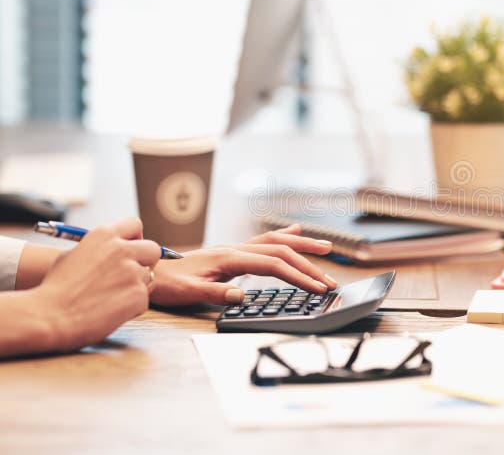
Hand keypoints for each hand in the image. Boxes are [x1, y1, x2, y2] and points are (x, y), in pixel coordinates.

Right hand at [32, 217, 160, 351]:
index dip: (135, 238)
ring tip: (109, 297)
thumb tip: (116, 248)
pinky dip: (132, 306)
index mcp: (104, 235)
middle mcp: (122, 249)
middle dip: (145, 261)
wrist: (50, 316)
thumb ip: (99, 249)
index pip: (135, 225)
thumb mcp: (73, 255)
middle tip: (130, 275)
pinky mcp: (139, 295)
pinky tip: (110, 310)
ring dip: (135, 286)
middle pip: (153, 250)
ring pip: (148, 277)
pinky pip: (144, 298)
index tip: (131, 249)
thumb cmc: (56, 288)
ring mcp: (133, 272)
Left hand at [149, 224, 336, 306]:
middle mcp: (234, 249)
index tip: (318, 288)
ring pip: (276, 242)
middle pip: (281, 252)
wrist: (147, 273)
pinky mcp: (231, 252)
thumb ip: (215, 294)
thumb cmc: (165, 285)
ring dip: (302, 245)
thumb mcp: (188, 294)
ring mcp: (234, 249)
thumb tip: (241, 295)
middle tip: (330, 280)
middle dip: (309, 265)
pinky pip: (264, 240)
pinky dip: (284, 236)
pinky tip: (295, 232)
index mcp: (229, 258)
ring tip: (326, 247)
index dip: (299, 276)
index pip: (274, 265)